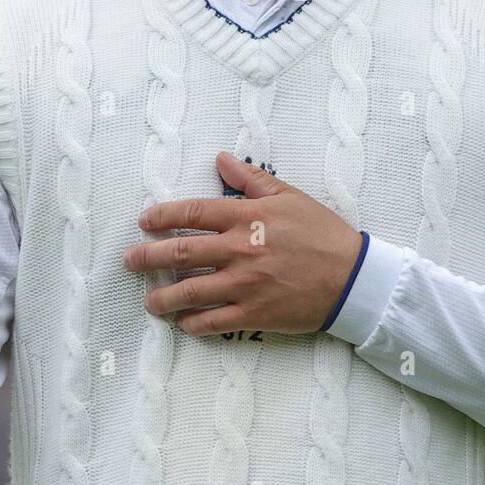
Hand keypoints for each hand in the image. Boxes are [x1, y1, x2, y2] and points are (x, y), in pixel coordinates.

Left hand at [122, 151, 363, 336]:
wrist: (354, 278)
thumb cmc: (323, 233)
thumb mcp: (290, 197)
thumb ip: (251, 179)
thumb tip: (221, 159)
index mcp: (247, 218)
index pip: (193, 213)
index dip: (163, 215)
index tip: (144, 220)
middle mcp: (240, 250)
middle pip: (181, 253)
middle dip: (148, 257)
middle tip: (130, 260)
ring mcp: (246, 285)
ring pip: (191, 292)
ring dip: (163, 297)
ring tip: (149, 301)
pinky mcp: (255, 315)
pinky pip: (214, 322)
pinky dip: (193, 324)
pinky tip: (182, 323)